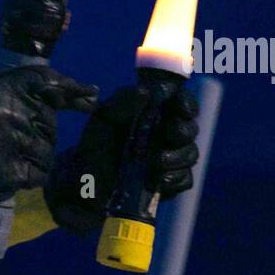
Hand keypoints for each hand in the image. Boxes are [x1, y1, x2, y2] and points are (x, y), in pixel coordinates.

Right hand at [0, 53, 98, 222]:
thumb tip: (8, 61)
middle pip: (48, 121)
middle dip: (39, 128)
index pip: (47, 83)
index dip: (72, 90)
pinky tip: (17, 172)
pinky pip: (39, 174)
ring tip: (13, 155)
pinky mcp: (9, 175)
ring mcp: (11, 146)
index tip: (91, 96)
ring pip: (47, 150)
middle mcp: (10, 115)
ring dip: (36, 153)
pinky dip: (33, 174)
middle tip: (17, 135)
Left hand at [44, 83, 199, 235]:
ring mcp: (169, 159)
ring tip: (155, 161)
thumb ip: (122, 102)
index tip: (180, 108)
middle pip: (190, 128)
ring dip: (177, 156)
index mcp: (154, 114)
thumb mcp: (102, 119)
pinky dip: (175, 178)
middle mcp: (166, 135)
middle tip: (170, 133)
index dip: (186, 103)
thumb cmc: (94, 144)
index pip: (181, 103)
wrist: (83, 181)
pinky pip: (185, 179)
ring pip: (191, 154)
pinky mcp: (169, 183)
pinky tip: (158, 179)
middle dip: (183, 130)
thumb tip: (146, 92)